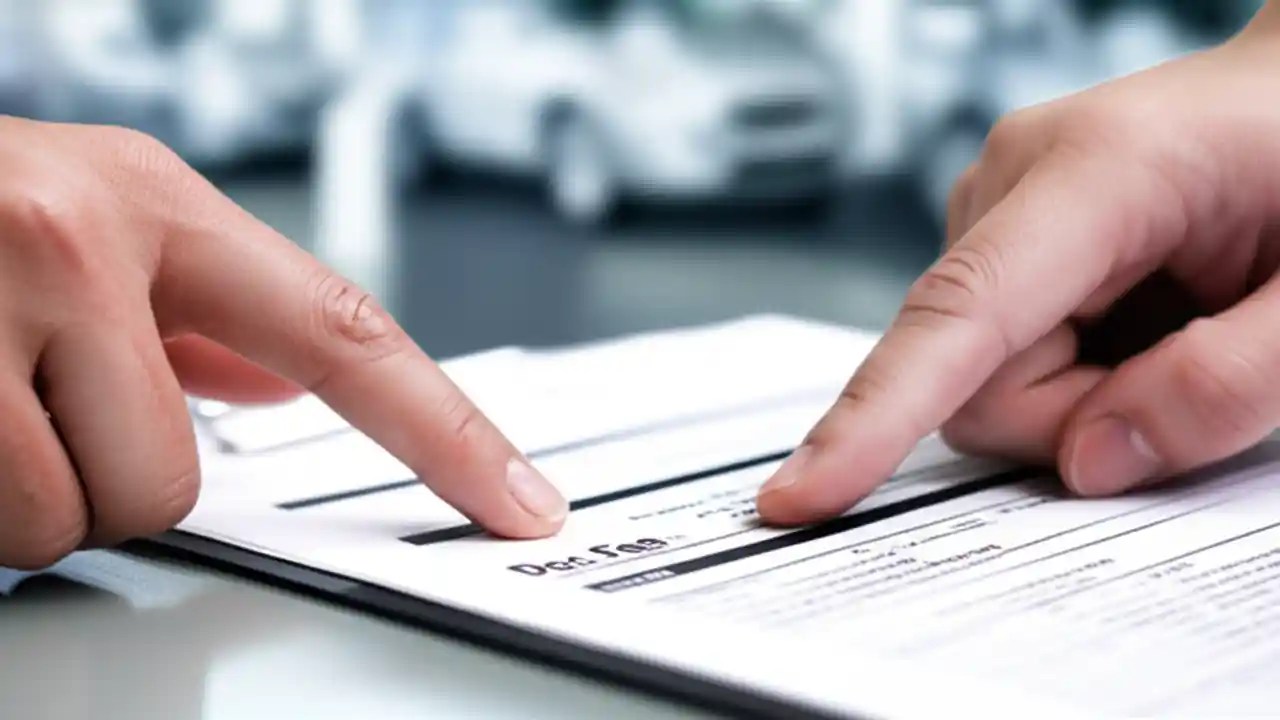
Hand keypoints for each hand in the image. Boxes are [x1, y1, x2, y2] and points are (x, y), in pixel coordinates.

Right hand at [0, 117, 566, 568]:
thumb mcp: (79, 226)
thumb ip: (189, 311)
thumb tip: (281, 375)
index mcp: (146, 202)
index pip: (344, 334)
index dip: (447, 432)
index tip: (521, 503)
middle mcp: (73, 236)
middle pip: (172, 481)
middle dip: (102, 481)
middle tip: (25, 413)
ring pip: (65, 519)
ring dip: (14, 497)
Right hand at [757, 6, 1279, 523]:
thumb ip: (1222, 386)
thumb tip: (1090, 462)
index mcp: (1094, 172)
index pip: (958, 315)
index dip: (875, 415)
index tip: (801, 492)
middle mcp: (1012, 182)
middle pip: (977, 379)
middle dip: (1079, 414)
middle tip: (1190, 368)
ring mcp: (993, 208)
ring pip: (984, 376)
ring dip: (1082, 391)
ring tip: (1172, 326)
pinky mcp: (995, 239)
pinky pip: (998, 352)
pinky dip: (1071, 366)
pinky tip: (1133, 313)